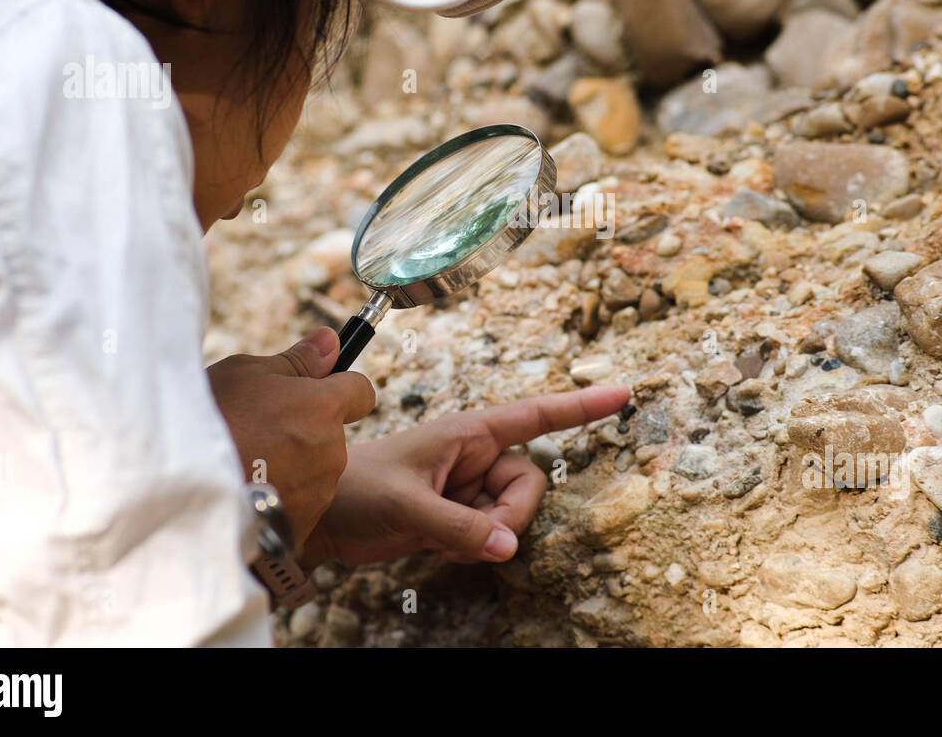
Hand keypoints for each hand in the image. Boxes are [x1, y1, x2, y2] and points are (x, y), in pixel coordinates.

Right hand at [207, 327, 374, 548]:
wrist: (178, 487)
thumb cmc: (211, 421)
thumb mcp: (246, 373)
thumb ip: (298, 360)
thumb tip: (332, 341)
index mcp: (324, 408)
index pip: (361, 392)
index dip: (341, 388)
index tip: (318, 390)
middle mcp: (332, 451)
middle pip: (332, 434)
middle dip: (305, 430)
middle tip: (259, 431)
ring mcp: (318, 492)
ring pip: (316, 470)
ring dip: (293, 465)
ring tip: (248, 464)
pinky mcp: (302, 525)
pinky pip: (300, 504)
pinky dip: (281, 497)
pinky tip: (248, 491)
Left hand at [303, 385, 629, 566]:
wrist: (320, 518)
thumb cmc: (355, 488)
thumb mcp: (407, 504)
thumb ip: (459, 527)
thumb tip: (509, 547)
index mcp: (468, 432)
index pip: (536, 415)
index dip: (580, 406)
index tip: (620, 394)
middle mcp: (475, 456)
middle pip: (528, 483)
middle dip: (509, 515)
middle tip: (472, 531)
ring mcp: (468, 487)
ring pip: (511, 514)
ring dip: (487, 534)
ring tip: (442, 537)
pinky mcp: (459, 515)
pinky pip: (490, 533)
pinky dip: (473, 546)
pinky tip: (438, 546)